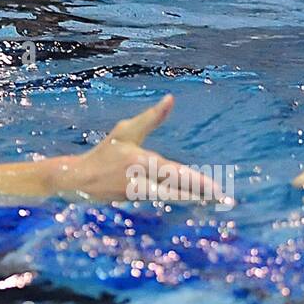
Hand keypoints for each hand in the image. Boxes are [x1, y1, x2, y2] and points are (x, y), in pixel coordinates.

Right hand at [52, 95, 229, 204]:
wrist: (78, 180)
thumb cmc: (105, 153)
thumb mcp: (126, 131)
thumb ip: (151, 118)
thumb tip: (170, 100)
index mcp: (141, 163)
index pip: (175, 174)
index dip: (197, 183)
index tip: (216, 188)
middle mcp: (143, 183)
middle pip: (179, 191)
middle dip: (202, 194)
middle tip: (224, 198)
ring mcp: (141, 196)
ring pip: (173, 198)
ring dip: (195, 199)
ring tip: (217, 199)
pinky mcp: (139, 203)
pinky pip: (165, 201)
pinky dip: (182, 200)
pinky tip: (198, 201)